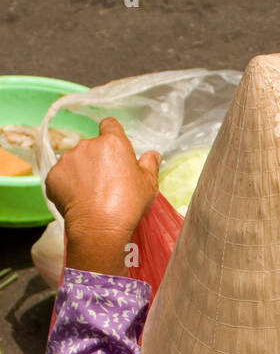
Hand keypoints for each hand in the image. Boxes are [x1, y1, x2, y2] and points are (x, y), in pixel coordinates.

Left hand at [45, 117, 159, 276]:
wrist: (99, 228)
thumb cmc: (127, 205)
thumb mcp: (148, 185)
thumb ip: (150, 164)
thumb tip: (152, 155)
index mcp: (112, 142)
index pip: (110, 125)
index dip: (112, 135)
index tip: (114, 150)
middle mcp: (87, 145)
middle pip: (92, 147)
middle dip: (97, 160)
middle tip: (106, 183)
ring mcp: (67, 159)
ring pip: (75, 161)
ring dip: (81, 172)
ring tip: (91, 194)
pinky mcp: (53, 175)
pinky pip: (61, 177)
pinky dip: (67, 186)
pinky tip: (78, 200)